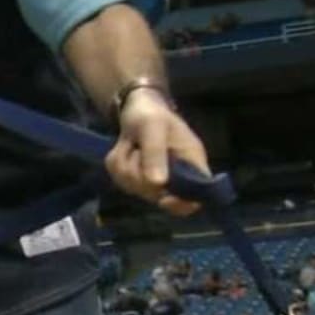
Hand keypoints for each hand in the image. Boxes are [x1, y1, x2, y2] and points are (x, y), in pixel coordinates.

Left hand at [105, 89, 209, 216]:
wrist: (135, 109)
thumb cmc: (152, 114)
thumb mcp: (153, 126)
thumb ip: (156, 152)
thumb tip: (158, 183)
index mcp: (192, 165)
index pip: (197, 197)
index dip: (183, 204)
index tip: (165, 200)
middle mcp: (176, 177)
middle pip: (156, 195)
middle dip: (140, 173)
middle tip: (138, 148)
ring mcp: (153, 181)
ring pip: (133, 187)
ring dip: (126, 163)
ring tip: (133, 145)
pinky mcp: (134, 179)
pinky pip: (119, 179)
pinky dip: (118, 162)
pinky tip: (125, 149)